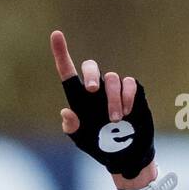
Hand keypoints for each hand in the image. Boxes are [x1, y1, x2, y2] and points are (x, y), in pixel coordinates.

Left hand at [50, 30, 156, 186]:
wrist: (125, 154)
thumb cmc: (100, 146)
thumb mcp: (82, 140)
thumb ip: (72, 128)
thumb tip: (65, 113)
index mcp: (80, 99)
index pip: (68, 73)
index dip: (61, 53)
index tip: (56, 35)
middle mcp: (96, 90)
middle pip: (91, 67)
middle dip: (91, 74)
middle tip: (92, 90)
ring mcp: (114, 89)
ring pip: (112, 78)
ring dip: (113, 99)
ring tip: (115, 119)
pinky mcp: (132, 91)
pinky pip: (129, 83)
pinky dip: (127, 96)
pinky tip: (127, 112)